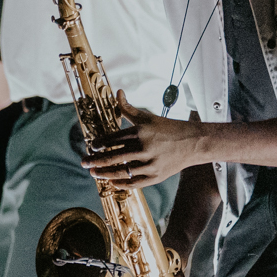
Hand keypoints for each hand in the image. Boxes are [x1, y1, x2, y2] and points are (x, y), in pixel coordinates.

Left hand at [80, 93, 203, 189]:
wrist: (193, 142)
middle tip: (84, 163)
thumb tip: (117, 92)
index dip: (99, 144)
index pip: (113, 139)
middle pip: (114, 157)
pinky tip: (111, 182)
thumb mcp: (147, 117)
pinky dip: (121, 184)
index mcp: (140, 132)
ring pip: (122, 171)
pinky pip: (134, 183)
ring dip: (105, 173)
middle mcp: (144, 148)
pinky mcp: (156, 176)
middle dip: (96, 161)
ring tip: (94, 173)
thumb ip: (128, 108)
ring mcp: (150, 164)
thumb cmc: (168, 128)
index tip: (91, 147)